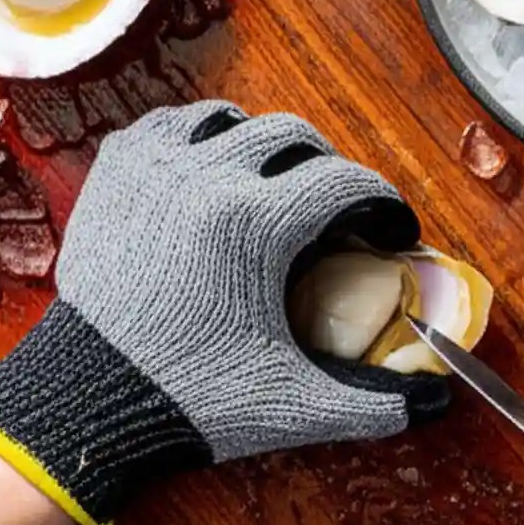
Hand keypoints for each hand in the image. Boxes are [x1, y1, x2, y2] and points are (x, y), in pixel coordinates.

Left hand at [0, 101, 446, 524]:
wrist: (88, 398)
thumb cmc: (195, 398)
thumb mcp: (293, 405)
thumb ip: (371, 404)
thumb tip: (435, 404)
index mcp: (257, 223)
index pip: (347, 182)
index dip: (384, 204)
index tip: (391, 231)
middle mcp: (207, 175)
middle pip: (294, 135)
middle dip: (330, 166)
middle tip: (338, 207)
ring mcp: (155, 165)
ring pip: (231, 119)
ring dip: (265, 144)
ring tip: (277, 183)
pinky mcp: (117, 170)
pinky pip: (172, 124)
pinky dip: (203, 139)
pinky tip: (214, 173)